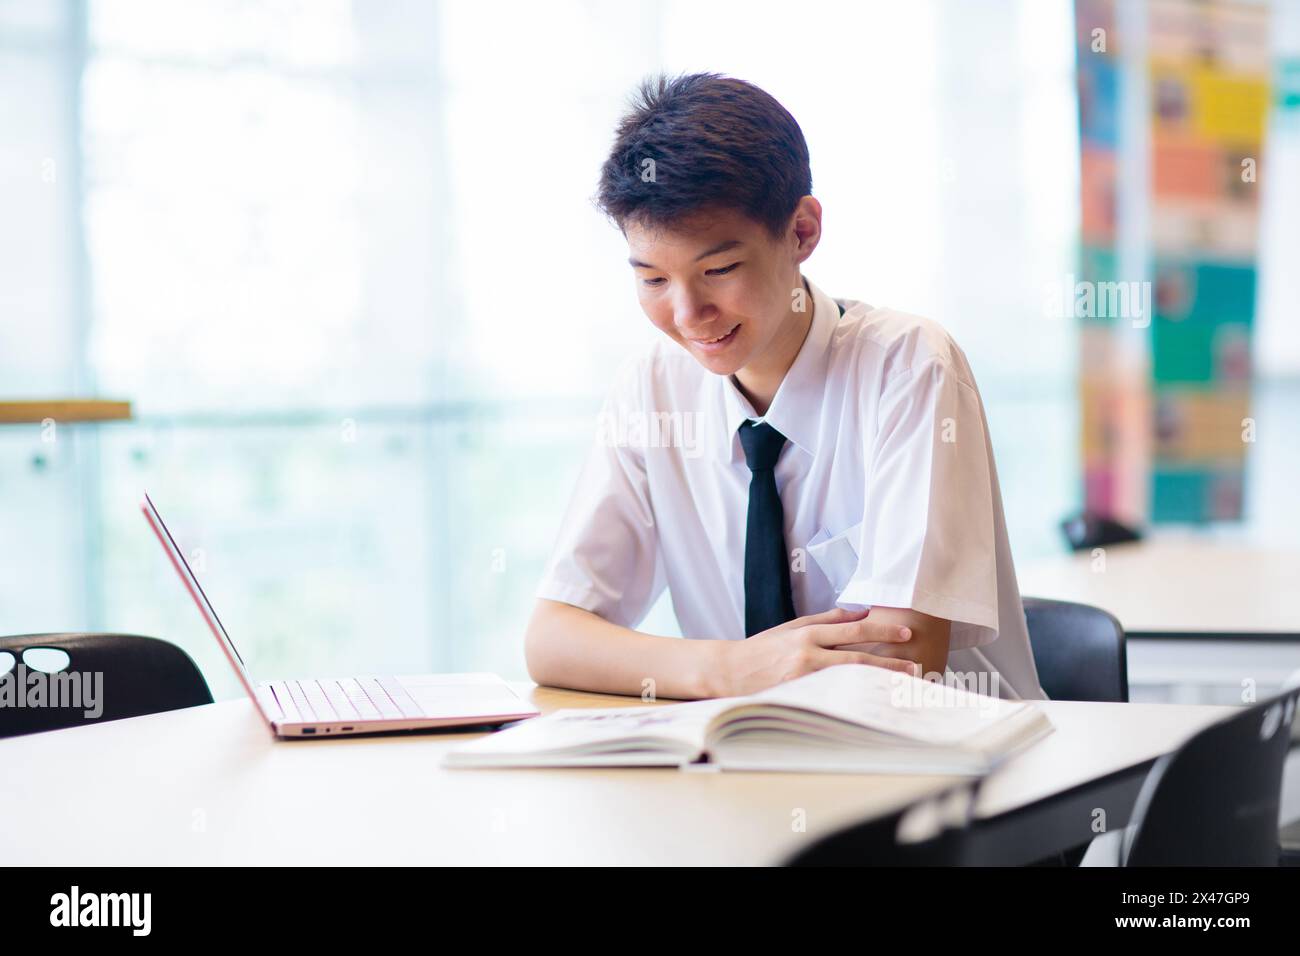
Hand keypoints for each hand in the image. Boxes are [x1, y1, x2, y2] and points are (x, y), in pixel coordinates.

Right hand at [714, 606, 917, 696]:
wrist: (729, 671)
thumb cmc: (762, 648)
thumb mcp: (791, 627)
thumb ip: (824, 620)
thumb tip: (857, 613)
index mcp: (808, 633)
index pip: (854, 629)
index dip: (882, 630)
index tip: (905, 633)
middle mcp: (808, 654)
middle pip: (858, 657)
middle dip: (889, 662)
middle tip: (914, 666)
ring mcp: (803, 678)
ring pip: (849, 679)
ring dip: (877, 682)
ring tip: (901, 686)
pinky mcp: (798, 696)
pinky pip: (833, 697)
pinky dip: (854, 697)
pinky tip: (871, 701)